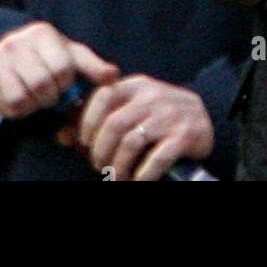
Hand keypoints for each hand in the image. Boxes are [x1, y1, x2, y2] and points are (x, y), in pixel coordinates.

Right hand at [0, 21, 119, 119]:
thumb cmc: (47, 54)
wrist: (7, 49)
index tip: (64, 83)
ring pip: (22, 98)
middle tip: (51, 94)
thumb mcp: (71, 54)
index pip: (62, 68)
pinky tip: (24, 100)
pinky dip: (19, 111)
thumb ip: (92, 66)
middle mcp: (16, 43)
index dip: (66, 83)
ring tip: (37, 97)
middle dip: (51, 96)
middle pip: (41, 84)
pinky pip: (7, 106)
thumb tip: (113, 76)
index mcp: (42, 33)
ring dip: (35, 105)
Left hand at [73, 76, 213, 180]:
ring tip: (118, 176)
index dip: (87, 122)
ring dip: (118, 167)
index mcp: (137, 85)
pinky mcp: (184, 136)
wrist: (204, 116)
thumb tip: (62, 134)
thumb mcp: (132, 107)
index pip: (103, 96)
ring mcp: (170, 116)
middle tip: (100, 166)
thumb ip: (99, 118)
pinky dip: (141, 176)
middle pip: (114, 124)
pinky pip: (155, 160)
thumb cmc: (159, 115)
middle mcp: (153, 96)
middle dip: (101, 152)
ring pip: (130, 143)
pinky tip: (137, 180)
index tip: (84, 142)